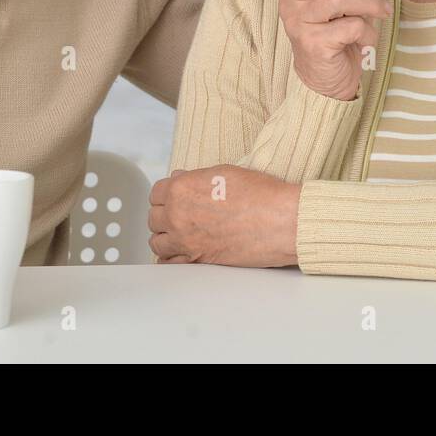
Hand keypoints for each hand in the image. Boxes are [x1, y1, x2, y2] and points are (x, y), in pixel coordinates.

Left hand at [148, 165, 300, 266]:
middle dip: (165, 215)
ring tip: (180, 234)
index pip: (156, 192)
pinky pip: (168, 264)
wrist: (281, 221)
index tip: (175, 197)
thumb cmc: (261, 194)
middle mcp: (178, 215)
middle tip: (181, 215)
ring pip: (157, 242)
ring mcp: (186, 240)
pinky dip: (171, 259)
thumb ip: (195, 177)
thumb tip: (180, 179)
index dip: (167, 194)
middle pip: (154, 217)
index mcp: (182, 188)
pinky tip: (180, 253)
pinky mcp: (198, 260)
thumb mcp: (224, 171)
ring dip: (166, 237)